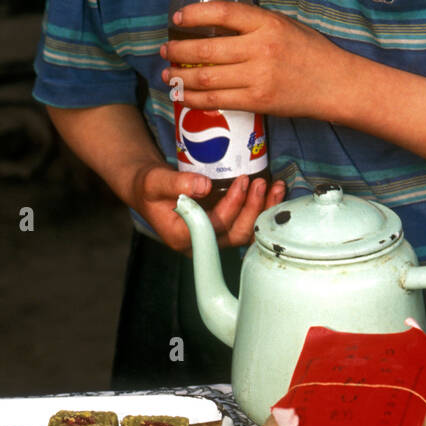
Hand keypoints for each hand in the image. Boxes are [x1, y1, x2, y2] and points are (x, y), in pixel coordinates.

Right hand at [127, 161, 285, 254]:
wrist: (149, 190)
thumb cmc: (149, 187)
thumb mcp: (154, 181)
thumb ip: (176, 183)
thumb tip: (204, 185)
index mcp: (182, 236)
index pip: (214, 226)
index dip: (232, 206)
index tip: (242, 182)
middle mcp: (201, 244)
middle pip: (235, 234)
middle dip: (253, 208)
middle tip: (261, 182)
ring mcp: (214, 238)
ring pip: (246, 232)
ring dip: (263, 211)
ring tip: (275, 187)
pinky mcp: (224, 229)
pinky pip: (247, 225)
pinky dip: (262, 210)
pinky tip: (273, 193)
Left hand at [160, 0, 343, 120]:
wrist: (335, 84)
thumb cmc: (309, 51)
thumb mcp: (284, 25)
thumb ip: (252, 23)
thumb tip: (212, 23)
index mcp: (268, 23)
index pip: (223, 13)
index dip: (195, 14)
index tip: (178, 18)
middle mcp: (261, 49)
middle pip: (207, 49)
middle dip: (178, 50)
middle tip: (165, 50)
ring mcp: (258, 77)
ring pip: (206, 78)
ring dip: (181, 76)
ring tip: (169, 74)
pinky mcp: (258, 101)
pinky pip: (217, 101)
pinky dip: (194, 98)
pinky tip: (183, 95)